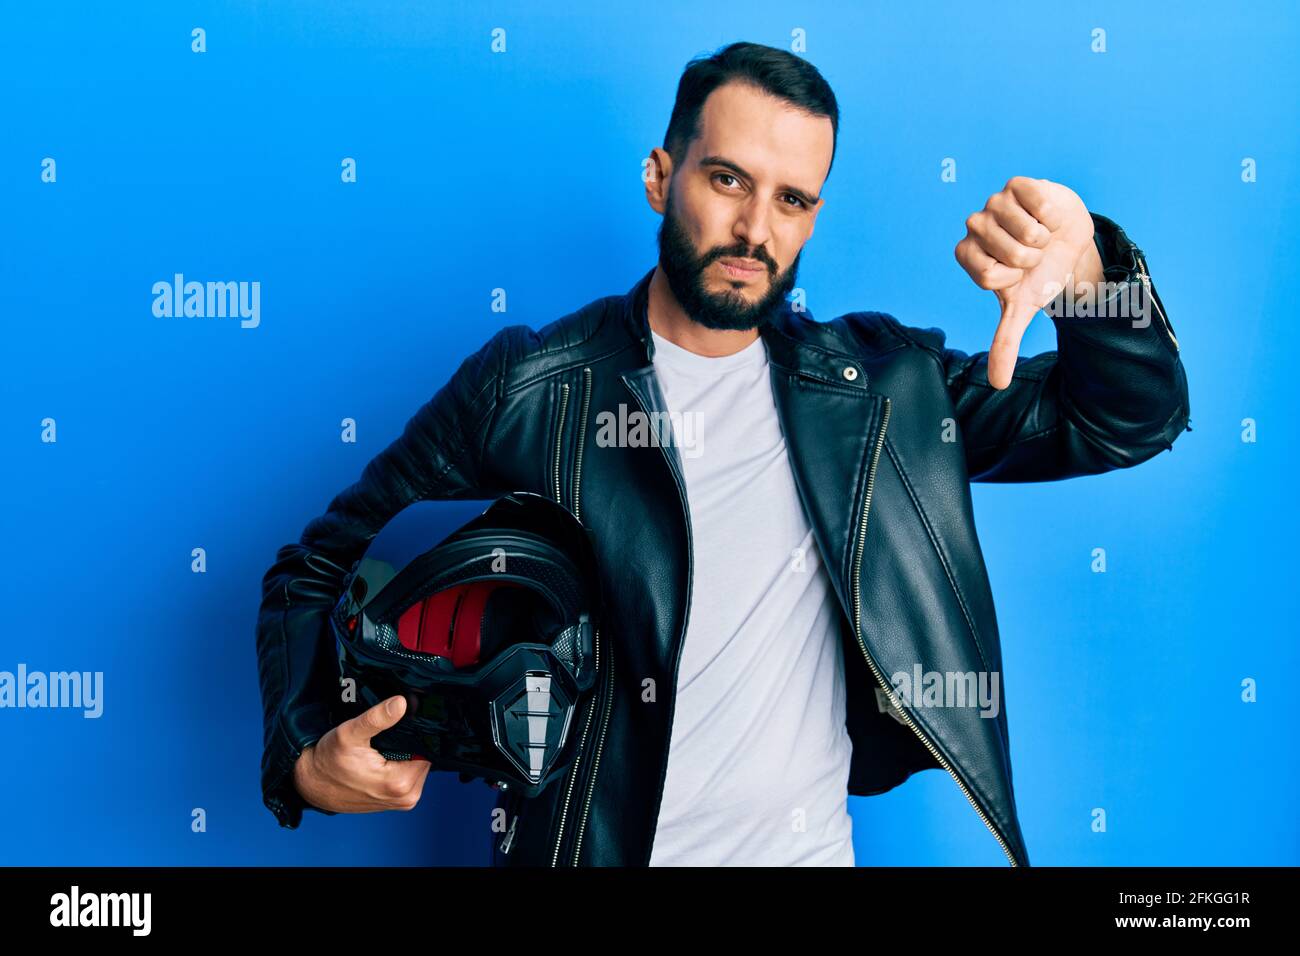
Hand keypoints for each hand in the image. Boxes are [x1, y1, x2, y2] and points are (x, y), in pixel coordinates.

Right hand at [292, 694, 432, 813]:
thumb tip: (401, 703)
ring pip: (418, 766)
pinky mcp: (396, 801)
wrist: (312, 784)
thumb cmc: (328, 761)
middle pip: (425, 758)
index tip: (404, 724)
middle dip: (411, 744)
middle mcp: (406, 797)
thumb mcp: (349, 733)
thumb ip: (377, 718)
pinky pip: (409, 776)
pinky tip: (384, 757)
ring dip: (406, 755)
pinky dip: (400, 765)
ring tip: (385, 746)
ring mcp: (402, 802)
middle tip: (390, 735)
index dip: (418, 733)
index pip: (429, 749)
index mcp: (400, 783)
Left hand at [955, 176, 1095, 388]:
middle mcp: (974, 226)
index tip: (1016, 274)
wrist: (1066, 241)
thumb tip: (997, 384)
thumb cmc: (1038, 273)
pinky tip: (1047, 216)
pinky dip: (1051, 216)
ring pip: (1025, 231)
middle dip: (1031, 260)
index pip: (988, 276)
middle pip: (1009, 254)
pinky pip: (1038, 205)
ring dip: (1043, 238)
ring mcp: (994, 202)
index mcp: (967, 255)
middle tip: (1031, 254)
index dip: (1013, 278)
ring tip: (1040, 235)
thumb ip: (1006, 342)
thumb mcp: (1022, 308)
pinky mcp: (1018, 185)